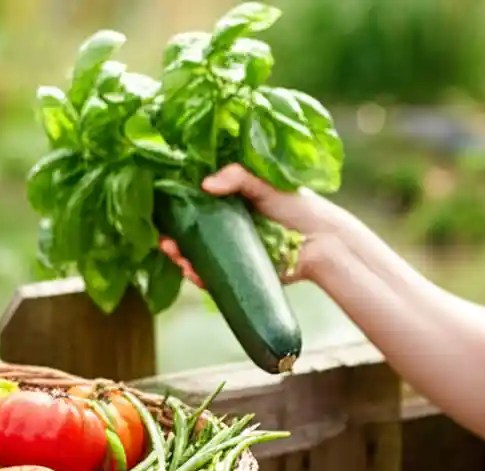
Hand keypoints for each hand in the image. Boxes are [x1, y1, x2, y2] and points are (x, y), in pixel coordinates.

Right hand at [159, 164, 343, 285]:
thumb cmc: (296, 206)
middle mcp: (227, 231)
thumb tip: (204, 185)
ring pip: (199, 260)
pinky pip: (215, 280)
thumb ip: (237, 177)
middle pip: (191, 237)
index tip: (162, 212)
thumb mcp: (265, 182)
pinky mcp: (240, 275)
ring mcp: (232, 254)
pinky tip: (192, 273)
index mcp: (229, 206)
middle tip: (165, 242)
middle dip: (174, 241)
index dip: (176, 212)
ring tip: (176, 256)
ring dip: (183, 261)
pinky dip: (200, 279)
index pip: (195, 209)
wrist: (322, 241)